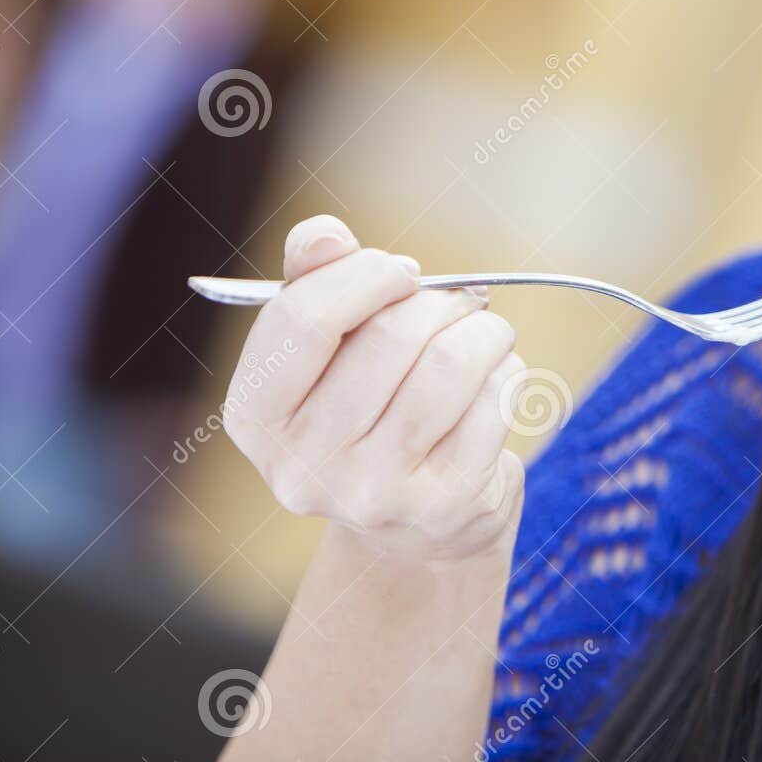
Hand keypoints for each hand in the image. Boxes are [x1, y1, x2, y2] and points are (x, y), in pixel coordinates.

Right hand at [222, 214, 525, 560]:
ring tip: (483, 332)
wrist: (414, 525)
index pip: (302, 318)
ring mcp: (376, 494)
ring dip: (482, 330)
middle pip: (390, 336)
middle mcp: (305, 466)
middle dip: (437, 302)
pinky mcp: (446, 504)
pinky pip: (494, 400)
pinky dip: (506, 373)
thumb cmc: (366, 407)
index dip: (364, 274)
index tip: (400, 271)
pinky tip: (494, 381)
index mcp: (255, 416)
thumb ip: (311, 277)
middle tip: (455, 303)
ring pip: (451, 362)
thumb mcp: (324, 347)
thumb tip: (323, 235)